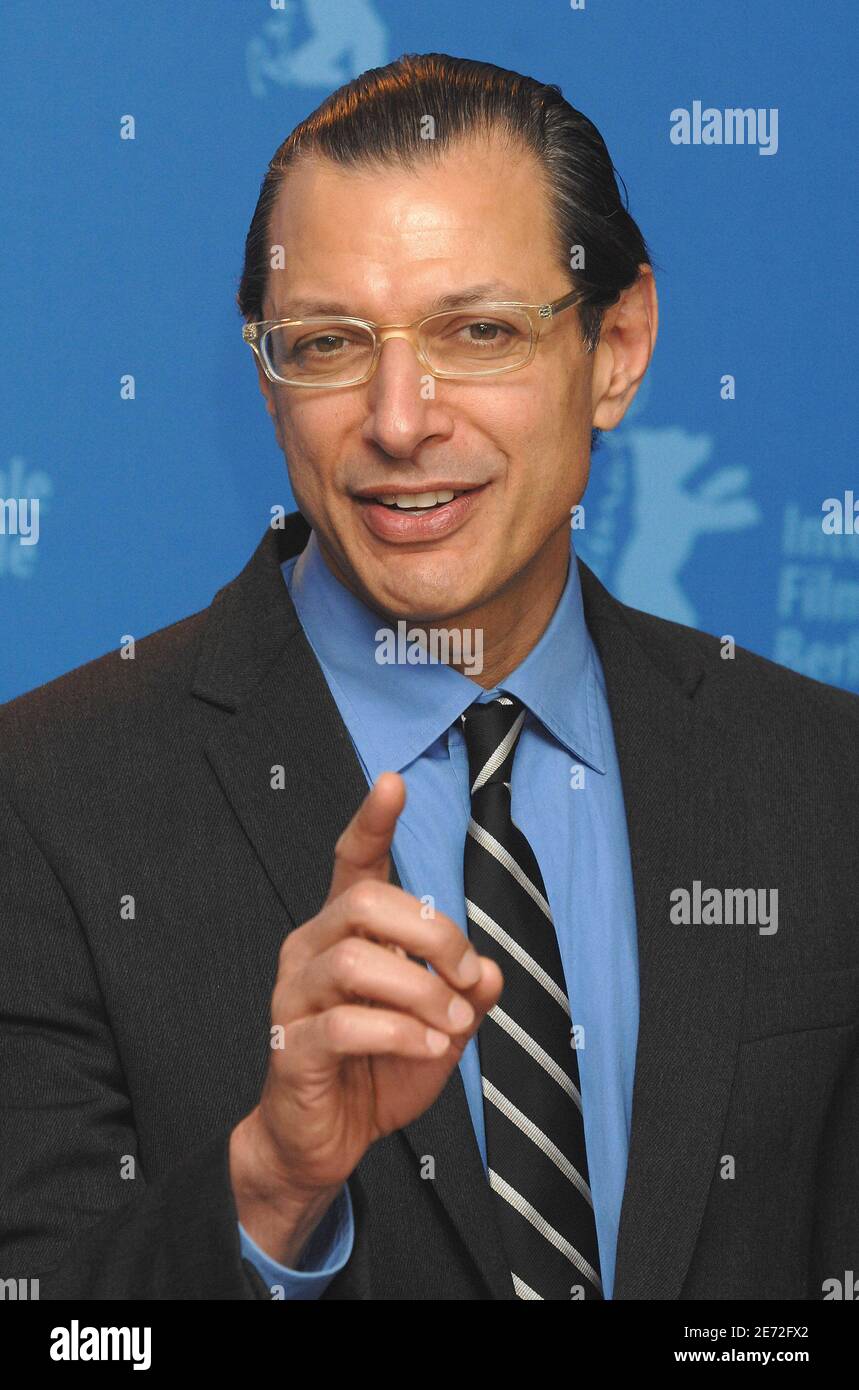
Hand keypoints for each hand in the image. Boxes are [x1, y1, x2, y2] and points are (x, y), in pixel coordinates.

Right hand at [230, 772, 502, 1263]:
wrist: (320, 1142)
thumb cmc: (375, 1071)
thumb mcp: (439, 1027)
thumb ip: (465, 993)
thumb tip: (492, 970)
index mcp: (345, 932)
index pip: (354, 861)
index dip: (372, 821)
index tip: (393, 783)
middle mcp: (311, 950)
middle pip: (365, 902)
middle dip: (433, 932)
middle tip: (467, 975)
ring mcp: (294, 997)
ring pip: (356, 961)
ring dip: (421, 989)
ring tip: (451, 1021)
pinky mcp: (290, 1046)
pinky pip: (346, 1023)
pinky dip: (400, 1032)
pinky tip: (427, 1045)